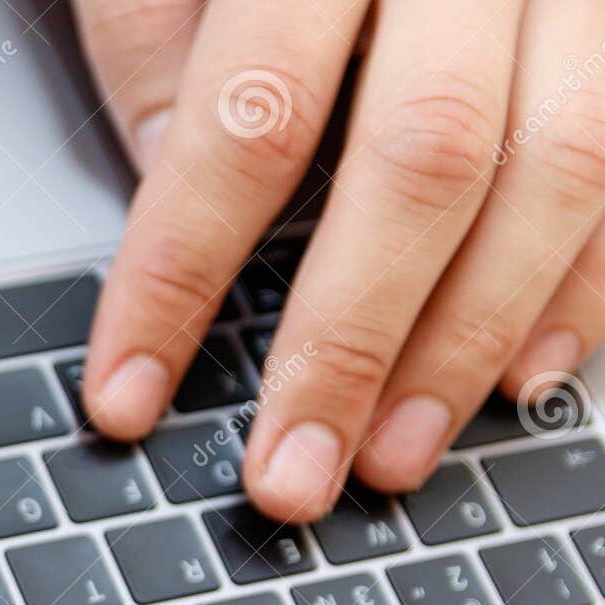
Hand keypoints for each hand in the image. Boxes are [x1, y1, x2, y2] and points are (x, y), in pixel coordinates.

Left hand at [72, 0, 604, 520]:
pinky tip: (523, 375)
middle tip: (287, 477)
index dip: (177, 278)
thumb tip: (165, 187)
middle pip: (424, 162)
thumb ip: (162, 44)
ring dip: (473, 341)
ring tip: (390, 457)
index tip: (127, 395)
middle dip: (349, 344)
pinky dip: (587, 283)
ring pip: (562, 171)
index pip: (245, 124)